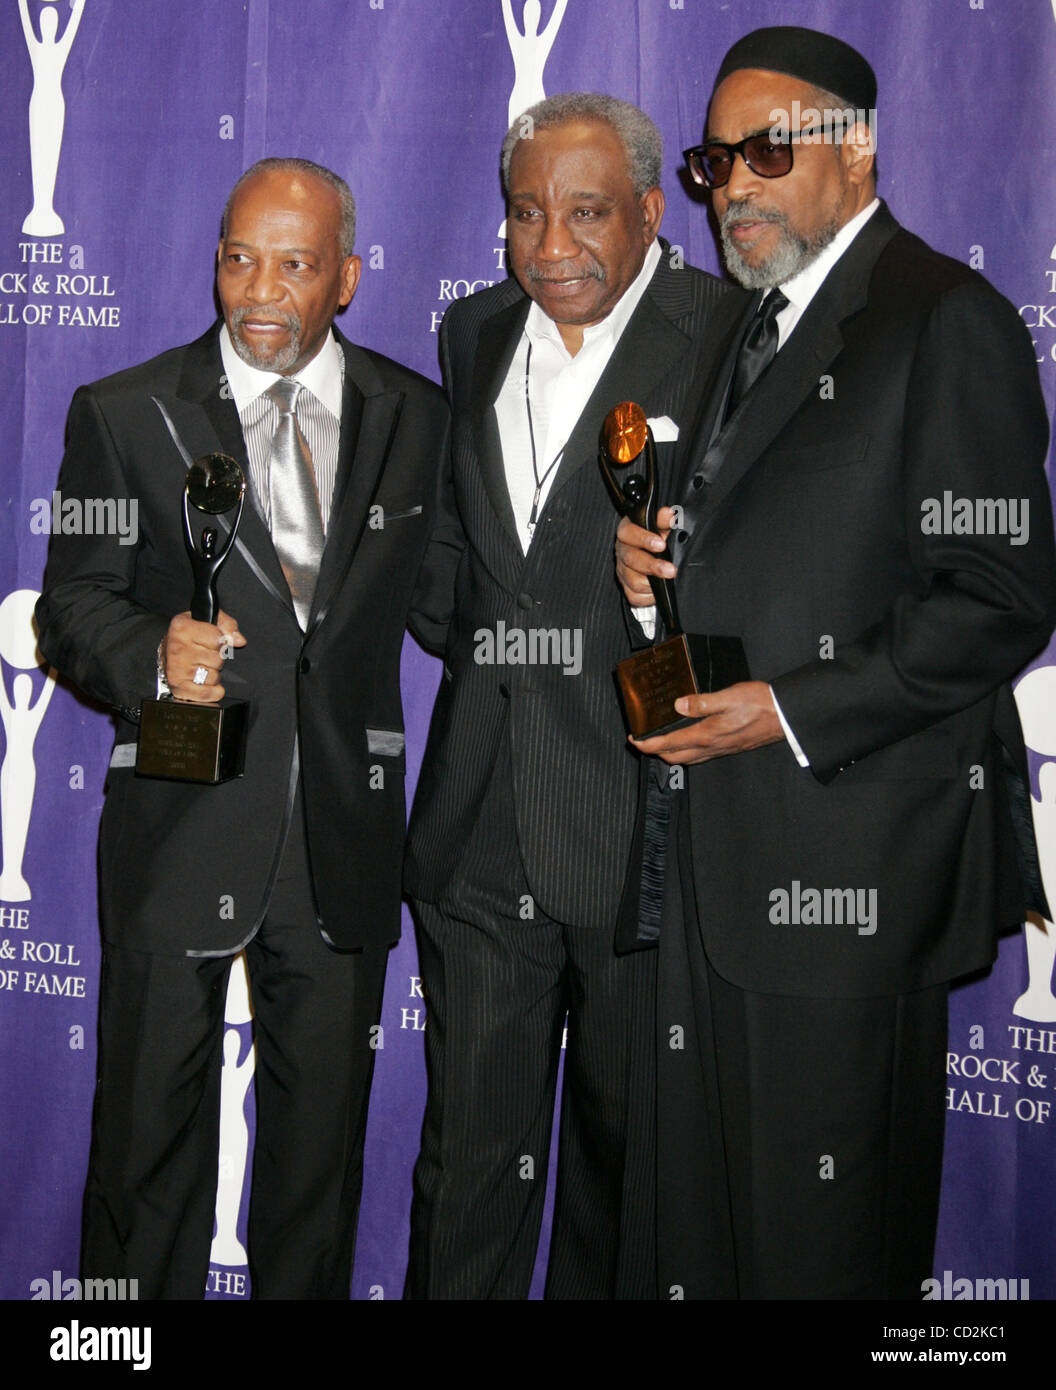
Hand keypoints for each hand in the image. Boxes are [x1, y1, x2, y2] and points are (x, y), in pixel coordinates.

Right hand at [161, 610, 245, 702]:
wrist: (166, 650)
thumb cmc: (188, 636)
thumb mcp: (208, 620)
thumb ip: (228, 625)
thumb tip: (239, 640)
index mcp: (183, 627)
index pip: (218, 639)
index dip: (220, 641)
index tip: (212, 642)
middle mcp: (177, 647)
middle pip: (217, 659)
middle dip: (216, 658)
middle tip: (205, 655)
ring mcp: (176, 668)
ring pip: (213, 676)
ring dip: (213, 674)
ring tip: (201, 666)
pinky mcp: (177, 686)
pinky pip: (205, 693)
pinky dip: (211, 692)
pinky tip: (206, 683)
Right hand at [615, 506, 676, 607]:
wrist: (651, 556)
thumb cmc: (655, 539)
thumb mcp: (660, 527)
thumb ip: (663, 520)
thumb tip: (669, 514)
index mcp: (627, 532)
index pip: (629, 533)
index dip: (644, 539)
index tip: (661, 544)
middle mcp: (622, 551)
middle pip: (631, 559)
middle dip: (652, 566)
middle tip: (671, 570)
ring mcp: (622, 570)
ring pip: (632, 580)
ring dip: (651, 584)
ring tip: (667, 581)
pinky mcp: (625, 587)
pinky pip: (634, 596)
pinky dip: (647, 596)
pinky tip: (657, 591)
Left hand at [631, 681, 782, 764]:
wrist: (785, 717)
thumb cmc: (760, 704)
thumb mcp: (728, 697)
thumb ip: (701, 703)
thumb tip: (678, 706)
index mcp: (706, 735)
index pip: (668, 744)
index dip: (647, 743)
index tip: (634, 739)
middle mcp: (711, 747)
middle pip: (674, 757)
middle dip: (654, 751)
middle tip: (642, 741)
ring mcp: (720, 750)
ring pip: (687, 759)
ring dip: (669, 754)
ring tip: (659, 742)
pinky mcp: (728, 748)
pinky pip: (700, 756)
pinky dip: (686, 752)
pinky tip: (687, 743)